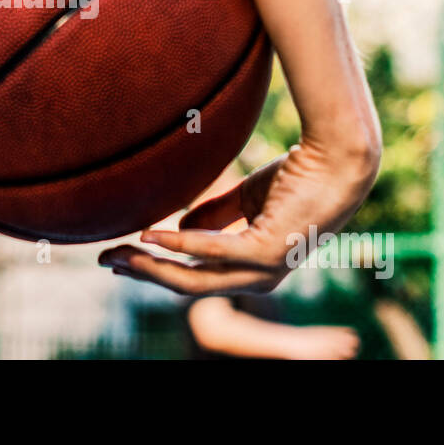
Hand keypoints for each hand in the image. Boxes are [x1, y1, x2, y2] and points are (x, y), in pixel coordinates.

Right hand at [98, 137, 377, 294]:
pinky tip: (150, 235)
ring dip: (151, 266)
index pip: (195, 277)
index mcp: (255, 267)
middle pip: (188, 285)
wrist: (338, 159)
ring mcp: (265, 269)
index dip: (156, 269)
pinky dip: (177, 243)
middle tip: (105, 260)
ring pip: (195, 279)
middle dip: (143, 274)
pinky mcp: (267, 251)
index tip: (120, 256)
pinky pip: (211, 251)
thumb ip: (215, 216)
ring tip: (118, 253)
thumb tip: (175, 227)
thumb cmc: (302, 174)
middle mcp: (259, 278)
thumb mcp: (248, 199)